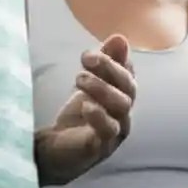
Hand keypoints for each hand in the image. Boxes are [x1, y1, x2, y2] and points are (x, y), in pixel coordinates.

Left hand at [36, 35, 136, 185]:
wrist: (59, 150)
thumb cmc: (79, 115)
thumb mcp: (89, 83)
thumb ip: (104, 62)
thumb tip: (120, 37)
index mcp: (123, 94)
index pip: (127, 73)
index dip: (114, 60)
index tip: (90, 52)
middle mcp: (124, 111)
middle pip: (128, 88)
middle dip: (109, 69)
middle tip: (87, 59)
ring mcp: (117, 130)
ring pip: (122, 106)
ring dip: (103, 88)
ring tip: (79, 78)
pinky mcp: (102, 146)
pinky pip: (109, 130)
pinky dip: (100, 116)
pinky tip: (86, 106)